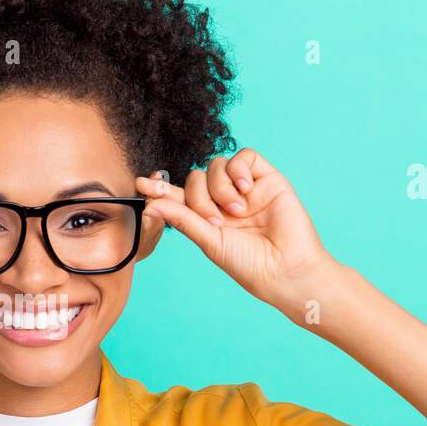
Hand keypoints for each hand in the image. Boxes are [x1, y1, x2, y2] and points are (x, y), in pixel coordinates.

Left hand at [137, 148, 334, 307]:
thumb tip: (152, 203)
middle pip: (196, 177)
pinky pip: (244, 156)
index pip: (179, 196)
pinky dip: (239, 170)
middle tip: (214, 220)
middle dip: (198, 197)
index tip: (140, 184)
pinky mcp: (267, 178)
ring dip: (220, 187)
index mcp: (208, 217)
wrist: (286, 269)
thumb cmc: (249, 264)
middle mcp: (224, 200)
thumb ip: (183, 219)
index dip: (160, 188)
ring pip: (216, 165)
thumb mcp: (209, 241)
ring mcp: (245, 188)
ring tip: (236, 211)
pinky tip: (245, 190)